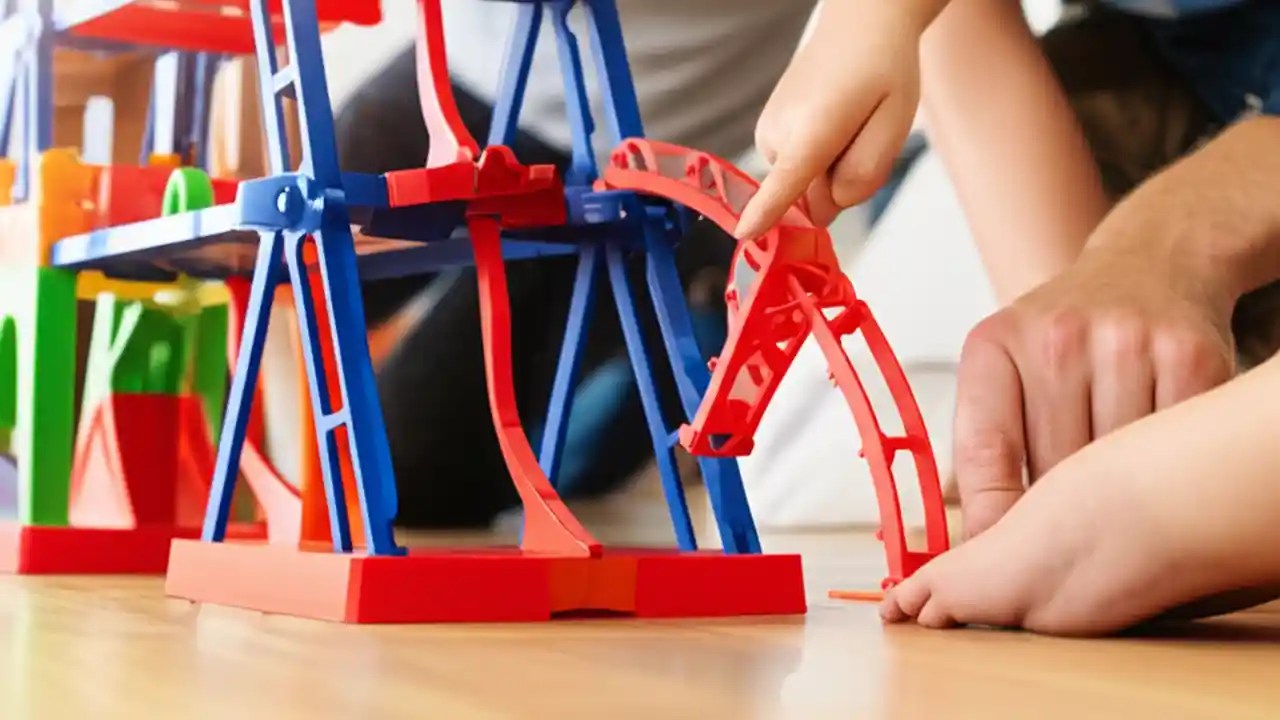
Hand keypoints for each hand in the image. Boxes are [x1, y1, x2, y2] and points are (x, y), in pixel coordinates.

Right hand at [736, 0, 945, 237]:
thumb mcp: (894, 127)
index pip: (783, 184)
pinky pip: (798, 171)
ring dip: (834, 167)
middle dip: (843, 182)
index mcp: (810, 133)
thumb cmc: (881, 72)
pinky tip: (832, 122)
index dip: (765, 213)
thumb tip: (824, 212)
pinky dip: (819, 157)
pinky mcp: (766, 135)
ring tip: (849, 124)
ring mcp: (767, 134)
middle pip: (814, 200)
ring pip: (806, 186)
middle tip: (863, 136)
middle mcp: (778, 135)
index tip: (743, 234)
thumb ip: (863, 176)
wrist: (859, 27)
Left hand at [953, 224, 1236, 538]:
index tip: (996, 562)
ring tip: (1112, 499)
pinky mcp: (1191, 358)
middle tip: (1063, 535)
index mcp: (994, 344)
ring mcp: (1128, 344)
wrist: (1150, 263)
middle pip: (1054, 470)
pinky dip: (1162, 472)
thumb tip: (964, 547)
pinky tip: (1154, 470)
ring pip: (1116, 466)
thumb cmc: (1062, 336)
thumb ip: (982, 445)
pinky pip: (1170, 448)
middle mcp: (1057, 338)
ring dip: (1113, 494)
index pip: (984, 454)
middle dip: (1056, 510)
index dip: (990, 521)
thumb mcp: (1002, 365)